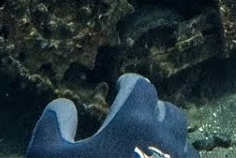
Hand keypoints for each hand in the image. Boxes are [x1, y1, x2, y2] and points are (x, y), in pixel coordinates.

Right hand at [27, 74, 198, 157]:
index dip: (128, 85)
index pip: (140, 88)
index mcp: (133, 124)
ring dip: (167, 141)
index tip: (121, 86)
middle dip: (152, 111)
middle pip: (168, 112)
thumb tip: (64, 106)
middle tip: (135, 118)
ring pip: (182, 144)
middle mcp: (166, 142)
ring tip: (146, 150)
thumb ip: (52, 126)